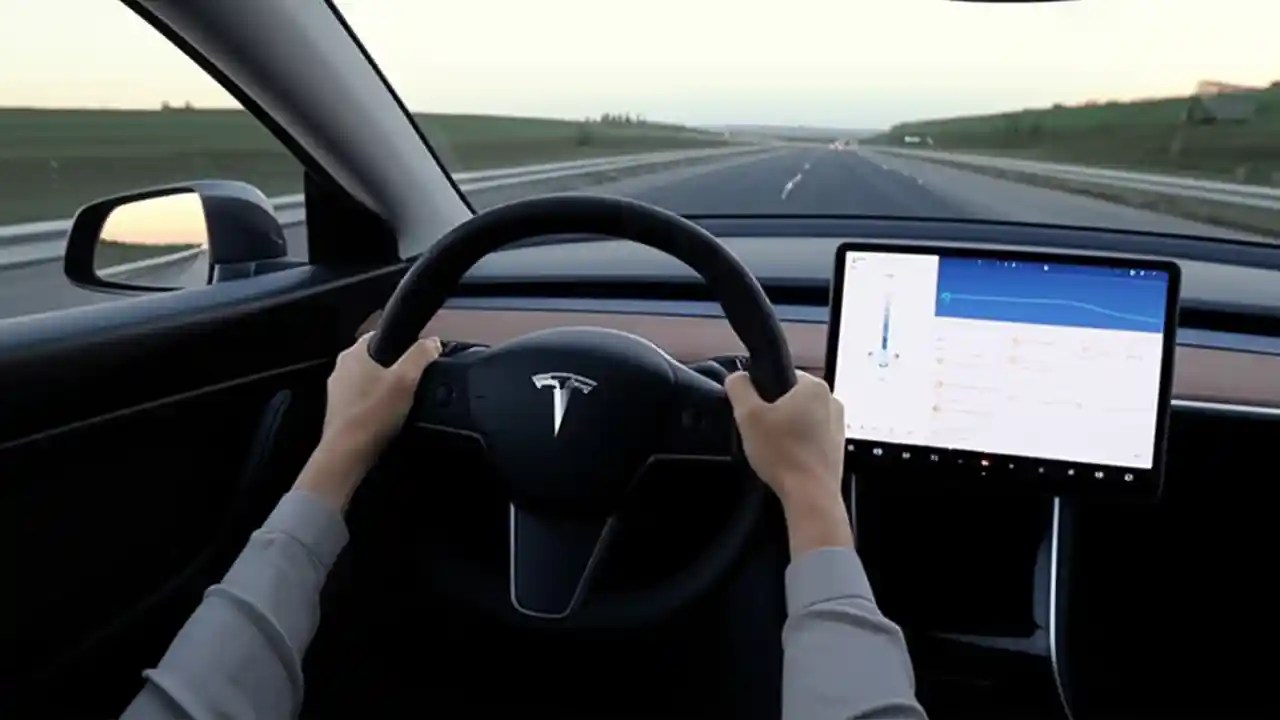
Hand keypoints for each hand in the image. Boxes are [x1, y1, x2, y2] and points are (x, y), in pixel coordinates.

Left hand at [296, 333, 441, 509]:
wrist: (347, 454)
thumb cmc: (374, 413)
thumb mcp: (406, 380)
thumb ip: (420, 356)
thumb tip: (433, 341)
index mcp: (353, 353)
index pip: (380, 335)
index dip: (401, 343)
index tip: (418, 357)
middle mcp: (340, 368)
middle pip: (375, 359)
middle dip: (394, 368)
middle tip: (414, 381)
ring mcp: (336, 391)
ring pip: (367, 380)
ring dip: (384, 387)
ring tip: (403, 401)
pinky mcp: (338, 411)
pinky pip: (362, 399)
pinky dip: (375, 404)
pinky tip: (387, 416)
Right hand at [725, 370, 852, 553]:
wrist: (811, 496)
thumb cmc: (781, 452)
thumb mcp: (748, 415)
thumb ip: (739, 388)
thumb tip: (737, 377)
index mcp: (815, 386)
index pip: (782, 375)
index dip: (763, 392)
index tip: (754, 413)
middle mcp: (832, 400)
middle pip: (792, 399)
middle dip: (775, 413)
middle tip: (760, 433)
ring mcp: (839, 425)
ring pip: (802, 419)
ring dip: (787, 429)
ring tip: (773, 449)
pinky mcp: (838, 447)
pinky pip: (812, 438)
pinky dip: (799, 445)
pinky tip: (787, 460)